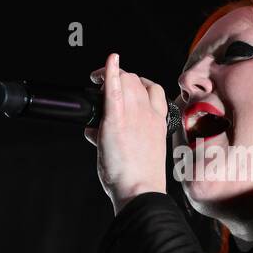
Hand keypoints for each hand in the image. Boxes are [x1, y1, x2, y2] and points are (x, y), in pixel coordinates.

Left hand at [82, 52, 168, 215]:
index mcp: (158, 121)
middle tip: (103, 83)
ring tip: (97, 80)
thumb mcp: (141, 152)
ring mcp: (133, 115)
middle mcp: (149, 114)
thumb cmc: (141, 178)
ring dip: (110, 77)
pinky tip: (108, 62)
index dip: (139, 83)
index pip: (153, 90)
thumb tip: (94, 131)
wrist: (141, 189)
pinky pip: (114, 89)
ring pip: (126, 81)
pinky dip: (109, 71)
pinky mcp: (116, 120)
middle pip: (136, 81)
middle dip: (120, 78)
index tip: (127, 83)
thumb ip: (122, 137)